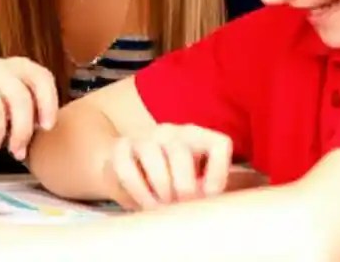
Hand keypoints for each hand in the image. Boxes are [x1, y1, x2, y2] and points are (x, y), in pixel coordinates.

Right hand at [105, 123, 232, 209]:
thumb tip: (208, 205)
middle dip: (183, 186)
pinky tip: (145, 205)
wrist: (128, 170)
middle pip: (180, 151)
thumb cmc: (170, 181)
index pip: (219, 144)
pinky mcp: (120, 147)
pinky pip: (126, 167)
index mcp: (197, 137)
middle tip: (182, 207)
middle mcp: (171, 132)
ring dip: (160, 188)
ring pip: (152, 155)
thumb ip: (204, 189)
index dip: (218, 174)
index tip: (210, 197)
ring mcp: (144, 136)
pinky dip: (138, 191)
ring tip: (163, 208)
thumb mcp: (193, 181)